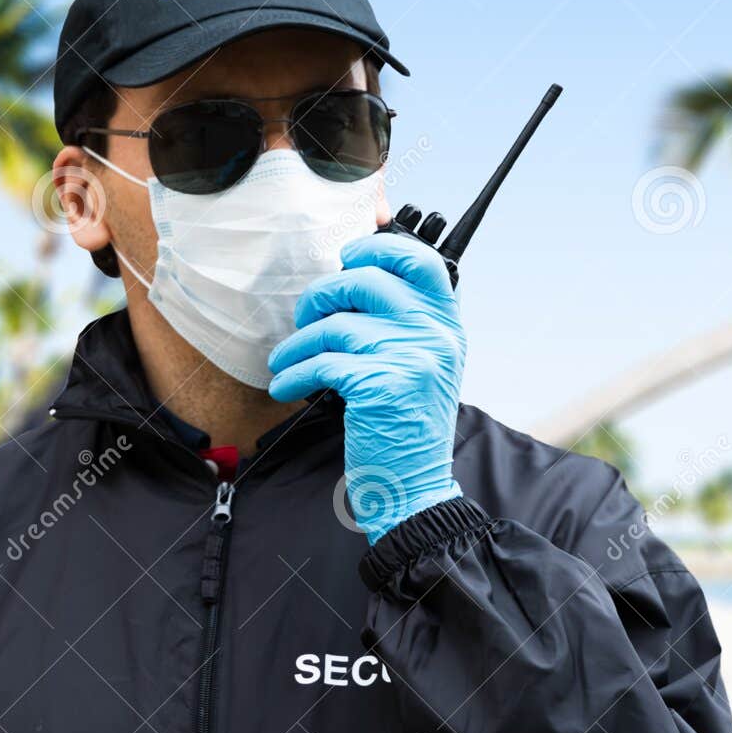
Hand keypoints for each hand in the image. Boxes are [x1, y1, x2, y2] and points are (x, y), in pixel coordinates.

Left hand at [268, 233, 465, 542]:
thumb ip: (405, 323)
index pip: (420, 260)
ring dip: (298, 344)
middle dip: (321, 296)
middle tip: (306, 318)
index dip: (378, 248)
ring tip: (285, 361)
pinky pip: (322, 362)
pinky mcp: (380, 384)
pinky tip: (286, 385)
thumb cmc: (409, 423)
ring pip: (334, 325)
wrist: (413, 484)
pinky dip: (295, 373)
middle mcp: (434, 334)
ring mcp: (409, 357)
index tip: (348, 258)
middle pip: (365, 281)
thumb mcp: (425, 365)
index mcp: (446, 324)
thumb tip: (353, 281)